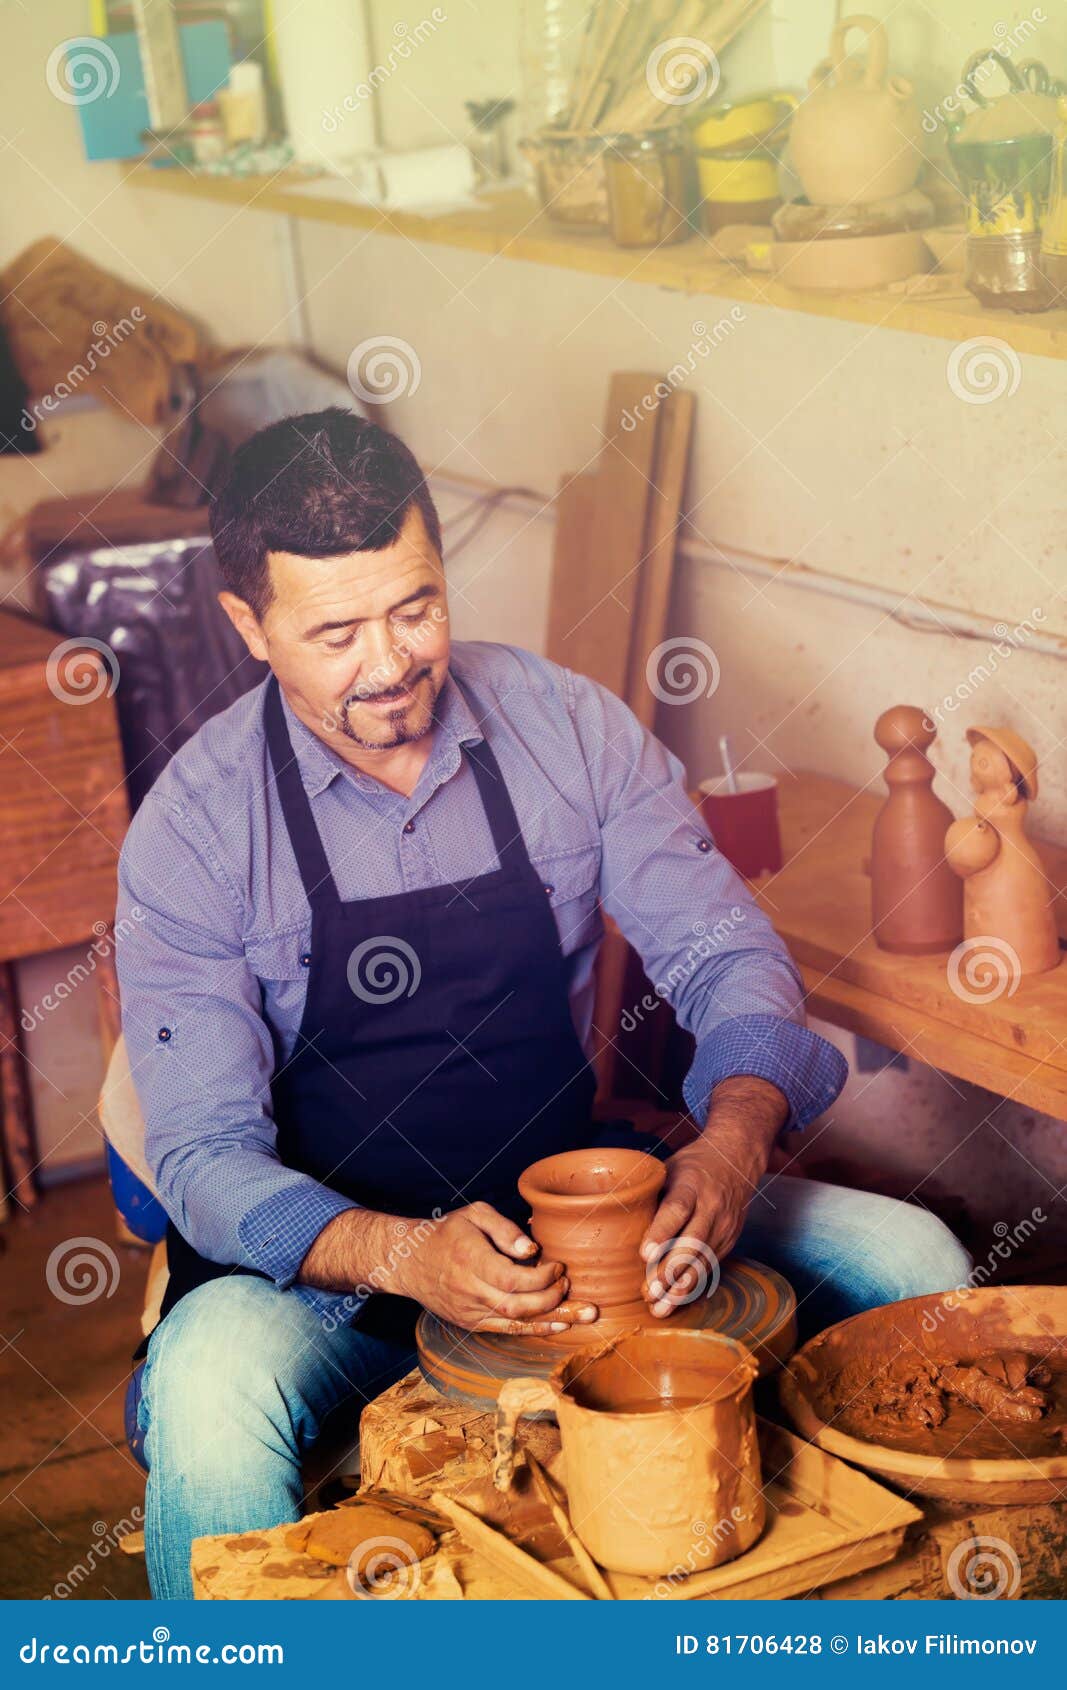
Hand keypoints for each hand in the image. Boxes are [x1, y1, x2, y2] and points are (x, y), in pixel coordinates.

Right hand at [396, 1201, 598, 1335]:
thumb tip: (533, 1250)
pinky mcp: (471, 1323)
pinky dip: (533, 1330)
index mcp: (471, 1260)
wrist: (410, 1261)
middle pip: (519, 1305)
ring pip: (516, 1322)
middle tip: (572, 1287)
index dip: (542, 1277)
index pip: (513, 1278)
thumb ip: (505, 1229)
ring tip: (583, 1316)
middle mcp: (470, 1290)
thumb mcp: (474, 1215)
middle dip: (554, 1300)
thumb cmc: (446, 1232)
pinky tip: (558, 1326)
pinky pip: (506, 1330)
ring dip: (552, 1320)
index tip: (558, 1266)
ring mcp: (470, 1311)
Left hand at [639, 1076, 785, 1318]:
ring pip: (703, 1260)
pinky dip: (693, 1285)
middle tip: (648, 1292)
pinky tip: (676, 1301)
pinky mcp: (729, 1240)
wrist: (737, 1159)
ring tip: (660, 1307)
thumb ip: (649, 1193)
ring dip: (681, 1287)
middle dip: (670, 1271)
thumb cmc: (692, 1165)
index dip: (661, 1232)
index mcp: (691, 1184)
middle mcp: (711, 1207)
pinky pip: (710, 1266)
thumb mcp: (669, 1168)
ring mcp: (723, 1225)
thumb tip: (613, 1218)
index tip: (644, 1253)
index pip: (677, 1209)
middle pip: (692, 1242)